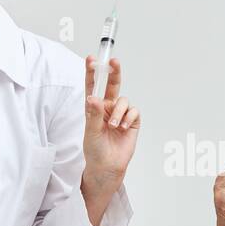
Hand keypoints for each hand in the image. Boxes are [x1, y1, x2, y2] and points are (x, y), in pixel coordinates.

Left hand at [81, 55, 138, 194]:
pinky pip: (133, 111)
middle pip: (112, 85)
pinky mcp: (132, 121)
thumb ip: (93, 114)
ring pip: (123, 100)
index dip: (92, 72)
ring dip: (118, 112)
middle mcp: (107, 107)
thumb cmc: (95, 149)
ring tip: (114, 126)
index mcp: (93, 107)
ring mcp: (120, 113)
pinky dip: (128, 118)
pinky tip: (123, 128)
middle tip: (114, 61)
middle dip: (113, 72)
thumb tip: (93, 97)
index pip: (92, 86)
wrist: (108, 166)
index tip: (91, 59)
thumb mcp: (91, 131)